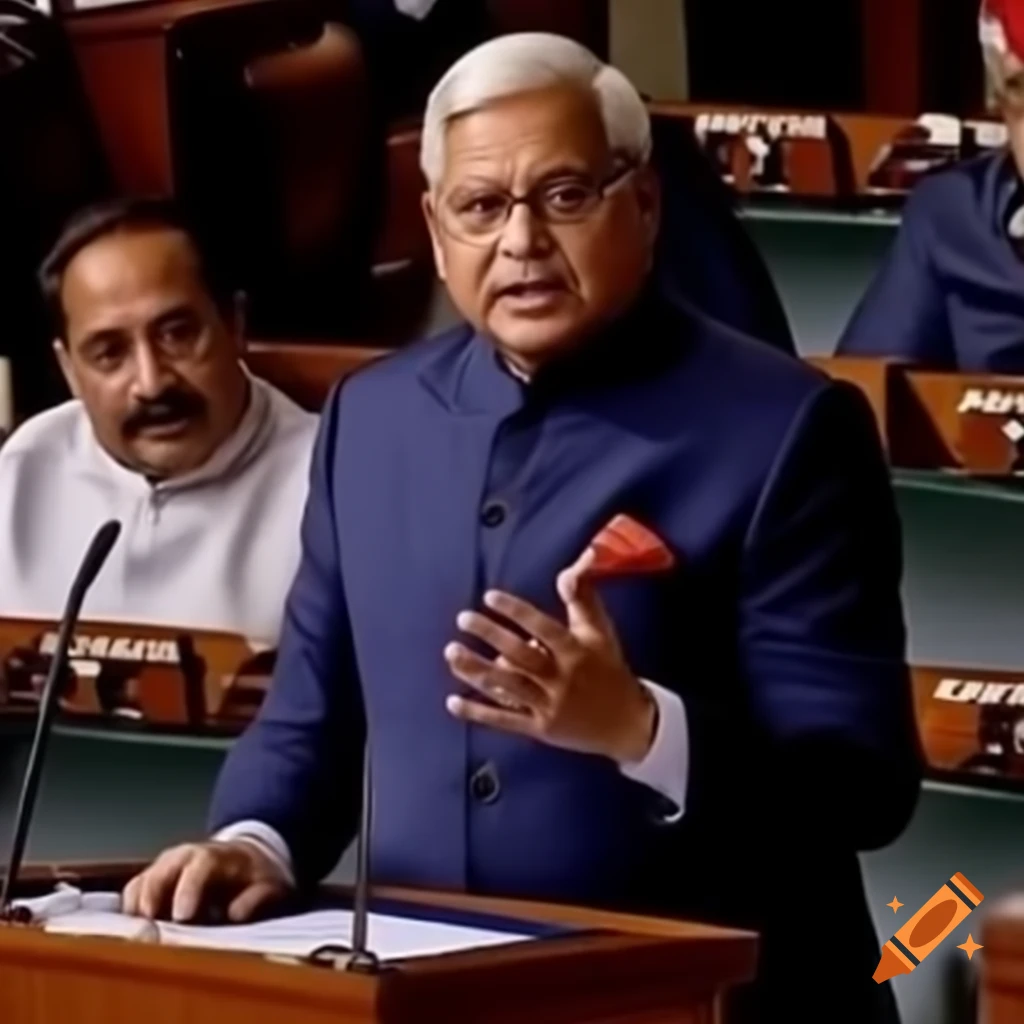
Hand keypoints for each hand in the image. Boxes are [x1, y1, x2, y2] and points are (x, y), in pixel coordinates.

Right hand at [121, 840, 290, 922]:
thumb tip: (235, 914)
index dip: (188, 890)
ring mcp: (163, 867)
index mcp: (214, 855)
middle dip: (151, 902)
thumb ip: (257, 898)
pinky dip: (130, 915)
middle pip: (159, 873)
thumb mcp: (270, 885)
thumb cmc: (256, 876)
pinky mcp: (151, 882)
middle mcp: (183, 856)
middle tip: (150, 933)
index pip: (199, 866)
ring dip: (136, 913)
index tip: (183, 917)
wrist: (246, 858)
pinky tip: (134, 937)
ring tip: (140, 940)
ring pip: (139, 885)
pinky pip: (132, 895)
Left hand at [444, 547, 656, 762]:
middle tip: (464, 618)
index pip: (543, 628)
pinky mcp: (540, 728)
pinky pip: (505, 720)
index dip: (517, 611)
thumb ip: (583, 595)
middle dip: (491, 635)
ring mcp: (549, 705)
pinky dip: (478, 712)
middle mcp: (561, 678)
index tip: (490, 596)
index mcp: (576, 651)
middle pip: (521, 656)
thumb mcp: (600, 630)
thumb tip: (584, 557)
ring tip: (451, 652)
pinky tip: (452, 701)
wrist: (627, 723)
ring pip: (508, 687)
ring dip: (477, 671)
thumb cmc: (608, 667)